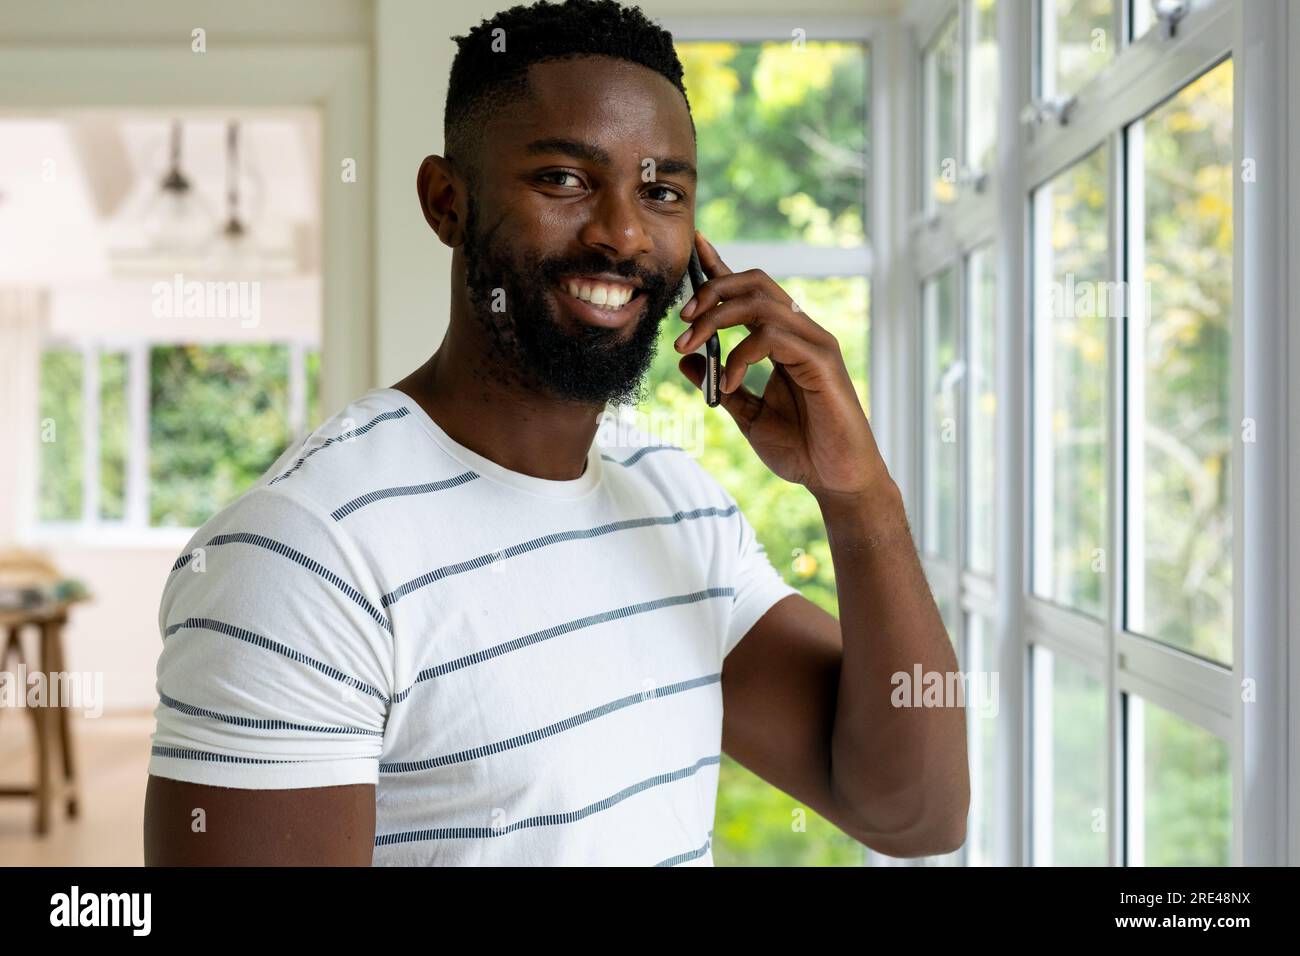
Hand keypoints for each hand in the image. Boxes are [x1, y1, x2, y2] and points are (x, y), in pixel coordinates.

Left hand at [675, 230, 890, 500]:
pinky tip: (731, 384)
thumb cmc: (802, 448)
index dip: (722, 267)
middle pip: (756, 281)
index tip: (695, 248)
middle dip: (713, 290)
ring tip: (690, 347)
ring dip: (716, 319)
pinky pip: (773, 337)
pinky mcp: (822, 360)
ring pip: (761, 302)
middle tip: (682, 320)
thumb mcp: (748, 414)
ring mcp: (814, 343)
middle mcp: (801, 332)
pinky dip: (741, 356)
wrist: (835, 479)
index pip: (750, 290)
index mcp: (784, 339)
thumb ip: (721, 384)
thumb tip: (687, 360)